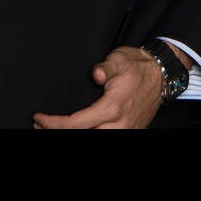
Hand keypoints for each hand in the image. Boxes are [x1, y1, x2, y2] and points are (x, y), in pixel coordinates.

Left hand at [32, 46, 171, 128]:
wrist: (161, 75)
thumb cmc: (138, 67)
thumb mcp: (120, 60)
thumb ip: (106, 67)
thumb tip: (96, 73)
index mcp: (113, 108)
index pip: (76, 124)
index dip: (54, 124)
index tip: (39, 118)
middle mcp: (119, 125)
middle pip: (82, 137)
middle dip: (58, 134)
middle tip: (40, 127)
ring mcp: (125, 132)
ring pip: (95, 141)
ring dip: (73, 136)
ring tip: (55, 130)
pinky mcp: (129, 133)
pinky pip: (106, 138)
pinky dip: (89, 135)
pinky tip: (78, 130)